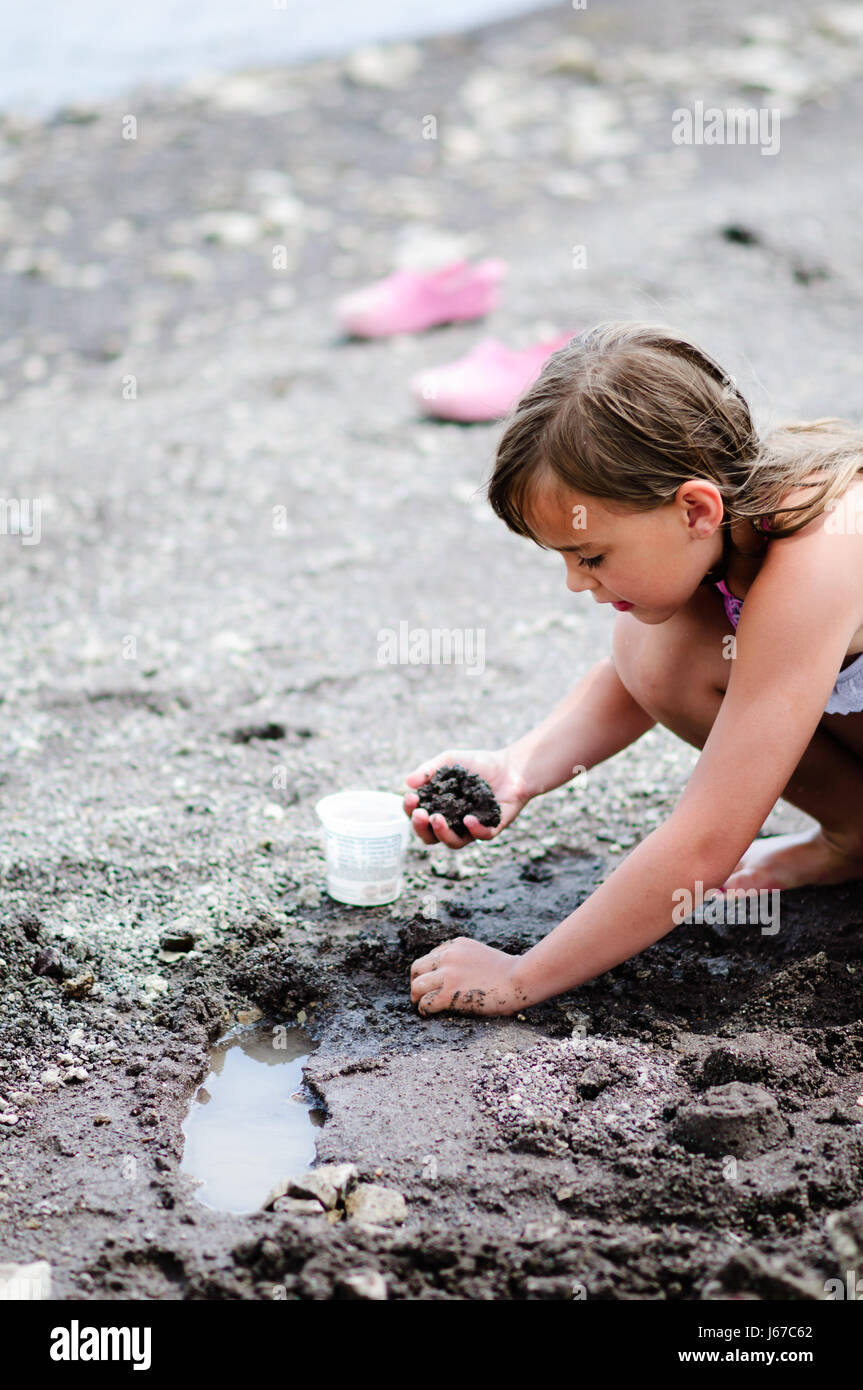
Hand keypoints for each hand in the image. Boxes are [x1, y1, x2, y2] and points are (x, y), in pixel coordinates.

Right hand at [402, 747, 530, 848]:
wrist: (510, 766)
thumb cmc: (477, 764)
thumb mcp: (449, 761)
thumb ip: (429, 770)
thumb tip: (407, 782)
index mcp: (439, 808)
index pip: (419, 816)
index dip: (410, 811)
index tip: (410, 797)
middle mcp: (453, 823)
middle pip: (430, 837)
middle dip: (420, 828)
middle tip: (420, 814)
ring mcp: (472, 829)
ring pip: (453, 843)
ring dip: (442, 834)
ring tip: (437, 818)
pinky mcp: (492, 828)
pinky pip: (481, 836)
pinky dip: (474, 830)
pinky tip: (468, 819)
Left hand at [410, 937, 526, 1016]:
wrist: (520, 979)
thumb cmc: (510, 972)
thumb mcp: (482, 956)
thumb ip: (466, 961)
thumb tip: (457, 980)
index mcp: (457, 945)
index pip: (431, 956)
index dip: (430, 971)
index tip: (433, 982)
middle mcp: (449, 956)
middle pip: (417, 967)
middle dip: (417, 981)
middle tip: (420, 994)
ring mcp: (448, 974)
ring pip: (417, 985)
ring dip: (416, 996)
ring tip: (421, 1005)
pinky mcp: (449, 994)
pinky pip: (425, 1002)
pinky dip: (424, 1009)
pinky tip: (428, 1014)